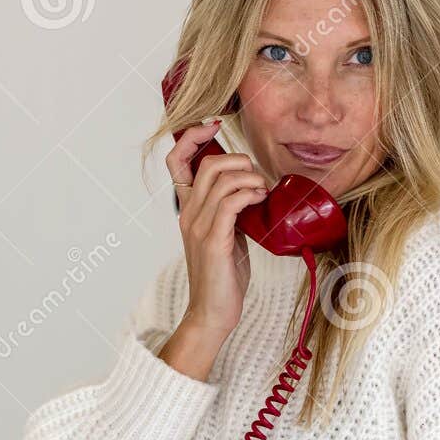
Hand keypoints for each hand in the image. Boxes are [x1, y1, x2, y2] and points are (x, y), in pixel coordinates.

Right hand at [167, 123, 268, 342]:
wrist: (213, 313)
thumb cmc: (222, 276)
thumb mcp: (227, 235)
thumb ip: (231, 211)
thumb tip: (252, 189)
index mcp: (187, 210)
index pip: (175, 161)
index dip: (192, 137)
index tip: (214, 127)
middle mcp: (188, 214)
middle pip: (208, 163)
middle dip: (239, 160)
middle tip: (258, 178)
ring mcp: (198, 226)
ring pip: (221, 178)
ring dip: (250, 177)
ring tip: (264, 192)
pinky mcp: (213, 240)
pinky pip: (231, 201)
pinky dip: (250, 193)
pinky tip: (260, 200)